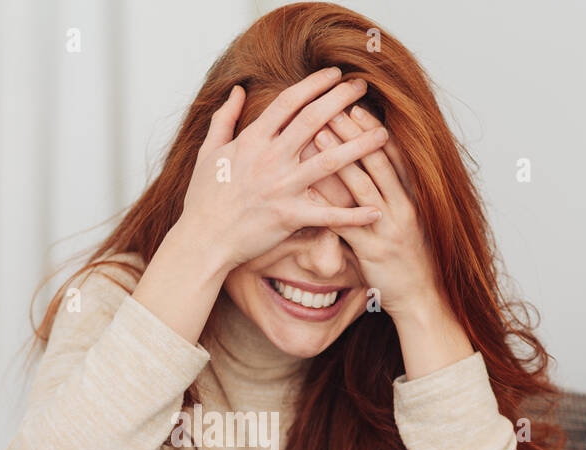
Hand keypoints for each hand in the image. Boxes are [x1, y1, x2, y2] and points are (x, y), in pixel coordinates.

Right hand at [178, 69, 388, 272]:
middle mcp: (270, 159)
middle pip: (313, 121)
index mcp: (252, 141)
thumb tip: (236, 91)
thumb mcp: (208, 152)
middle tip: (364, 88)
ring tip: (383, 134)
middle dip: (342, 100)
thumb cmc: (203, 199)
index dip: (314, 84)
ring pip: (329, 161)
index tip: (335, 74)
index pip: (289, 102)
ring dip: (359, 147)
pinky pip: (328, 215)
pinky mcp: (289, 217)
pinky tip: (376, 210)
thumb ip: (224, 119)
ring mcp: (281, 188)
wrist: (202, 240)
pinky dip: (353, 215)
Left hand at [309, 106, 474, 375]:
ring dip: (338, 157)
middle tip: (331, 105)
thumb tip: (379, 164)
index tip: (355, 103)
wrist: (423, 297)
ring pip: (362, 185)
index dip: (374, 127)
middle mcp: (404, 206)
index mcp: (414, 196)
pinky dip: (327, 204)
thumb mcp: (412, 220)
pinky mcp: (373, 250)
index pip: (394, 152)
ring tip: (316, 133)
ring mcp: (388, 227)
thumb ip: (396, 193)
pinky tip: (308, 189)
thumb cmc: (413, 257)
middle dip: (353, 130)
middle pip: (376, 159)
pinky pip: (346, 223)